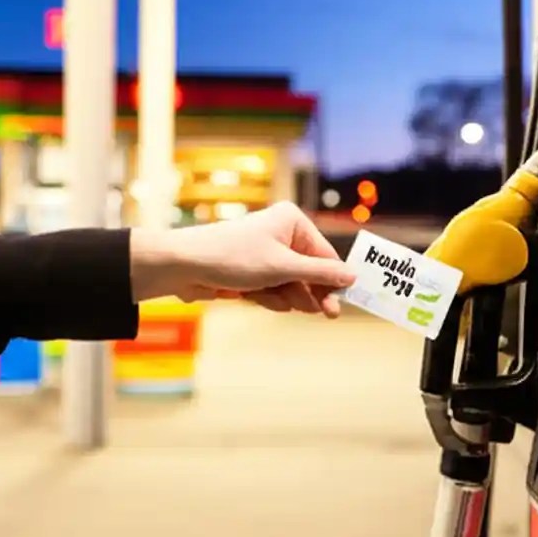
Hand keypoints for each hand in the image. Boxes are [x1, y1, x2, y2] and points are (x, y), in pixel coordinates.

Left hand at [129, 202, 355, 317]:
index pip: (325, 254)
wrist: (184, 266)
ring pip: (291, 283)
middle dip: (312, 292)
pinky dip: (270, 297)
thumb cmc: (233, 257)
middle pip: (310, 271)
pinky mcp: (251, 271)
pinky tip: (261, 299)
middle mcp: (280, 234)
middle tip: (326, 314)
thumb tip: (353, 275)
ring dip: (288, 296)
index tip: (343, 302)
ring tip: (283, 303)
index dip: (335, 279)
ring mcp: (265, 253)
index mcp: (292, 222)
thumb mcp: (283, 267)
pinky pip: (273, 288)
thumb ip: (320, 273)